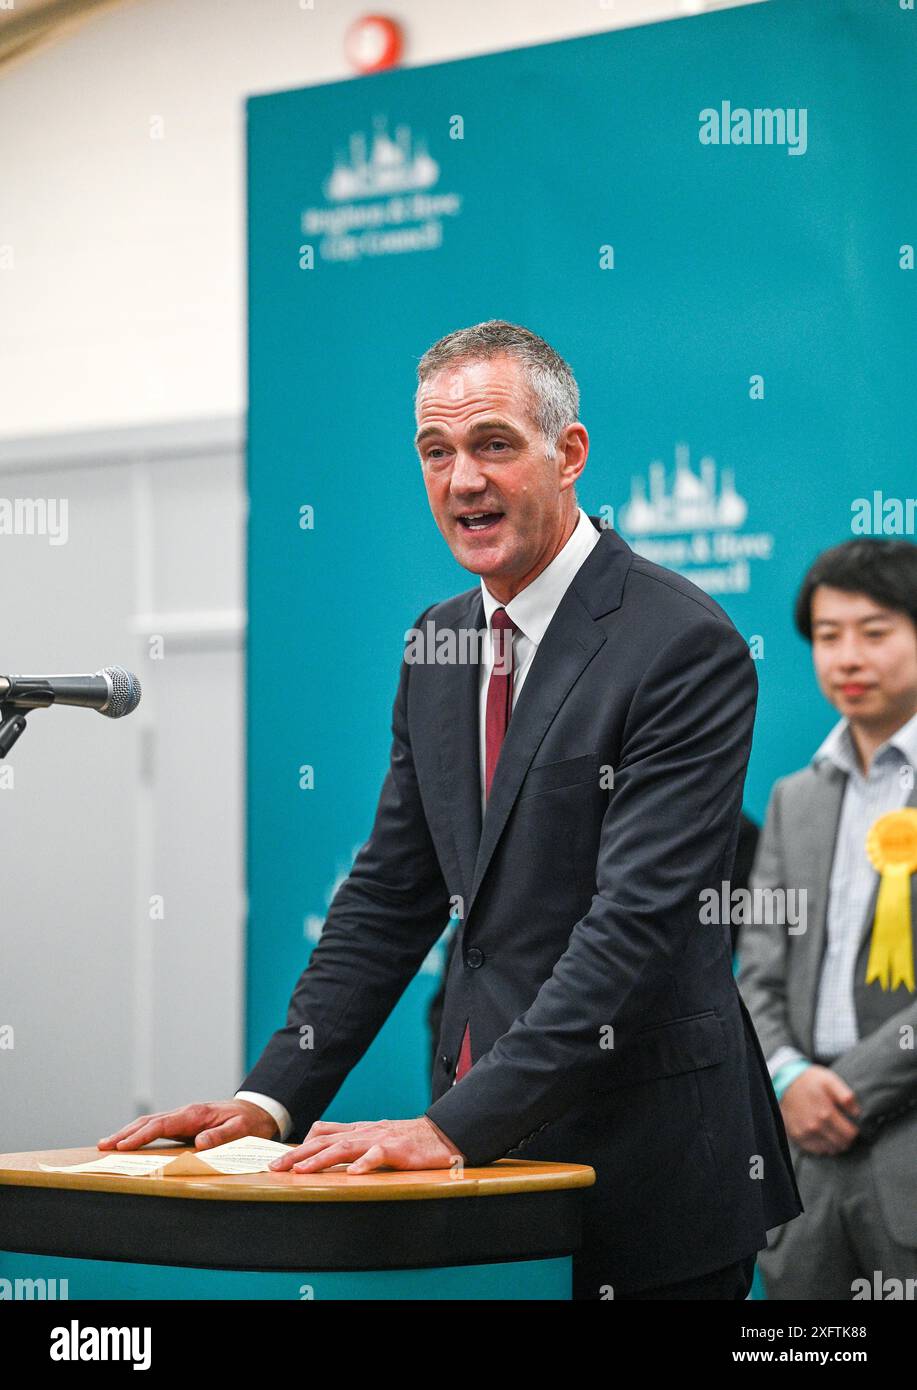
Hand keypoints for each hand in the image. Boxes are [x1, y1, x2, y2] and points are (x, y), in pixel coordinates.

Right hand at [97, 1099, 278, 1150]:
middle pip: (149, 1121)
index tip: (122, 1145)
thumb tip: (199, 1141)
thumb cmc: (250, 1122)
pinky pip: (157, 1128)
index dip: (140, 1135)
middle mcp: (186, 1113)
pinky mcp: (184, 1124)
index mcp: (195, 1114)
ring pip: (150, 1123)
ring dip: (128, 1132)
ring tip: (107, 1143)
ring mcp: (183, 1117)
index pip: (162, 1124)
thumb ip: (222, 1135)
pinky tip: (129, 1141)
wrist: (258, 1110)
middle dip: (125, 1133)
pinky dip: (140, 1133)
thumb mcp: (241, 1129)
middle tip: (103, 1145)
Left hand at [268, 1116, 464, 1174]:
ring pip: (344, 1147)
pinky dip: (365, 1164)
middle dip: (297, 1154)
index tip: (277, 1159)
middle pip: (324, 1141)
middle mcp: (365, 1132)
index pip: (321, 1134)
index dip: (298, 1146)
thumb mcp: (376, 1138)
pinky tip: (353, 1175)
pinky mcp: (399, 1149)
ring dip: (320, 1159)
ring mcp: (380, 1139)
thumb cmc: (409, 1139)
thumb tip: (325, 1151)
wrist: (442, 1134)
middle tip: (274, 1167)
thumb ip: (353, 1142)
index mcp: (359, 1131)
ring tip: (301, 1171)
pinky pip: (379, 1155)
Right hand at [780, 1066, 860, 1154]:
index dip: (854, 1131)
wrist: (786, 1083)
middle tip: (844, 1129)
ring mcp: (805, 1133)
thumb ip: (846, 1096)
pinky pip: (816, 1150)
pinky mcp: (798, 1137)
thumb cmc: (812, 1081)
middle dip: (846, 1138)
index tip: (852, 1125)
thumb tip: (857, 1113)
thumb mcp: (830, 1080)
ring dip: (835, 1143)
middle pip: (841, 1144)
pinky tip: (824, 1136)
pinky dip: (823, 1146)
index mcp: (826, 1113)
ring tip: (834, 1132)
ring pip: (830, 1150)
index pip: (850, 1135)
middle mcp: (815, 1126)